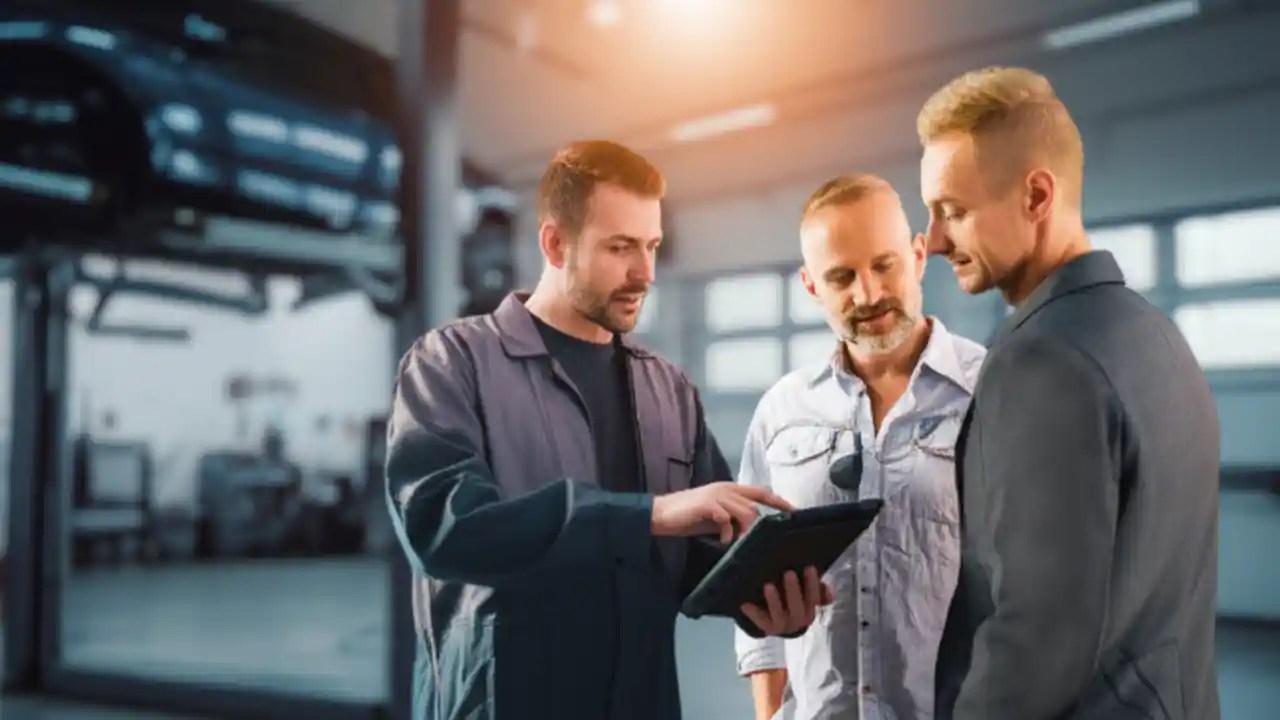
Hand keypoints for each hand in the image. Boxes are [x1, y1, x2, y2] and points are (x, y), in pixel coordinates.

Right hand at [651, 482, 792, 543]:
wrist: (661, 514)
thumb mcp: (716, 517)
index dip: (779, 501)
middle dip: (761, 523)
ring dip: (745, 530)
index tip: (794, 512)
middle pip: (756, 502)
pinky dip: (727, 532)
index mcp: (730, 489)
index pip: (761, 492)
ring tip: (737, 542)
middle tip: (764, 540)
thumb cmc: (689, 516)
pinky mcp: (706, 504)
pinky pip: (726, 517)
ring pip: (745, 510)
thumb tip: (751, 530)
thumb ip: (733, 518)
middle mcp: (725, 488)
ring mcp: (716, 495)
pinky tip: (722, 540)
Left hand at [740, 566, 833, 636]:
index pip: (815, 598)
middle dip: (794, 591)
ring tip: (768, 586)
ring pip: (780, 616)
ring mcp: (782, 625)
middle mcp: (798, 621)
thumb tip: (831, 593)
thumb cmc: (791, 596)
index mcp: (809, 610)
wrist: (773, 616)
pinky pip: (760, 621)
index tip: (809, 567)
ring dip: (774, 601)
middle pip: (798, 608)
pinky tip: (745, 603)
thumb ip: (818, 589)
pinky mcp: (767, 628)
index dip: (813, 584)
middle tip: (789, 573)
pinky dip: (753, 613)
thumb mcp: (805, 591)